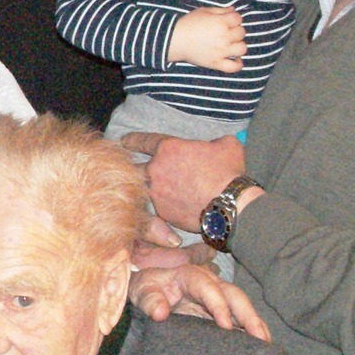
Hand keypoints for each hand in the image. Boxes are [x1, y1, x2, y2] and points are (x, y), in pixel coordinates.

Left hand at [119, 133, 245, 232]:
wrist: (230, 205)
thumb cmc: (229, 172)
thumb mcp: (226, 146)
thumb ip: (213, 143)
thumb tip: (214, 145)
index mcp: (168, 149)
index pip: (143, 141)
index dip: (133, 140)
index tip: (124, 141)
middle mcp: (156, 170)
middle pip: (133, 168)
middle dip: (130, 168)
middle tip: (128, 169)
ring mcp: (157, 194)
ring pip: (143, 190)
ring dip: (146, 189)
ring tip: (150, 190)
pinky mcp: (163, 214)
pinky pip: (158, 207)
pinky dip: (163, 206)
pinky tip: (170, 207)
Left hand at [129, 262, 270, 341]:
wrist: (147, 291)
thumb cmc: (145, 290)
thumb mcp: (141, 292)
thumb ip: (149, 300)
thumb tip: (161, 313)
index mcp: (189, 275)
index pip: (208, 288)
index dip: (219, 305)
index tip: (226, 326)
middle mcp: (209, 283)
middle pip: (234, 295)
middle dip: (248, 315)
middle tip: (259, 337)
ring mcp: (218, 296)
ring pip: (242, 306)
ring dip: (255, 323)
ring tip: (266, 344)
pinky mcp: (221, 309)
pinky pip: (240, 318)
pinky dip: (252, 329)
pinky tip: (261, 345)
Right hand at [167, 7, 245, 72]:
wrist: (174, 40)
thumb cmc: (188, 23)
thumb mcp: (203, 11)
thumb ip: (220, 10)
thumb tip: (233, 10)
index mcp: (221, 22)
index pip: (238, 18)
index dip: (234, 18)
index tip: (227, 20)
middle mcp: (223, 37)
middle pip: (241, 32)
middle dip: (235, 30)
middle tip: (226, 31)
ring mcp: (221, 51)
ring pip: (242, 48)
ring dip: (238, 45)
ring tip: (231, 44)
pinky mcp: (216, 63)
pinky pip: (234, 67)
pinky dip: (238, 64)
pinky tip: (235, 59)